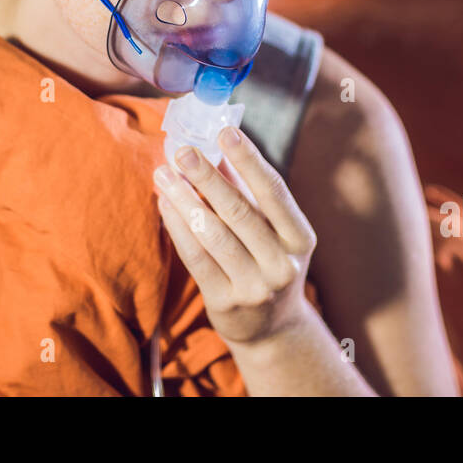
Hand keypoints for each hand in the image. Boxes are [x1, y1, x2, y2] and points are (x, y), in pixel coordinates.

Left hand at [153, 125, 315, 346]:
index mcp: (299, 238)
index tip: (225, 131)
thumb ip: (246, 190)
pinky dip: (177, 227)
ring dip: (184, 199)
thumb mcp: (272, 230)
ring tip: (163, 173)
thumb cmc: (268, 263)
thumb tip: (216, 145)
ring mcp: (254, 287)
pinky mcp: (225, 304)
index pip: (274, 191)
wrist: (273, 331)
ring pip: (213, 235)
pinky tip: (165, 204)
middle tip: (182, 150)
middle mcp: (281, 264)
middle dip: (207, 177)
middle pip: (239, 212)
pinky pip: (195, 258)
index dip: (249, 160)